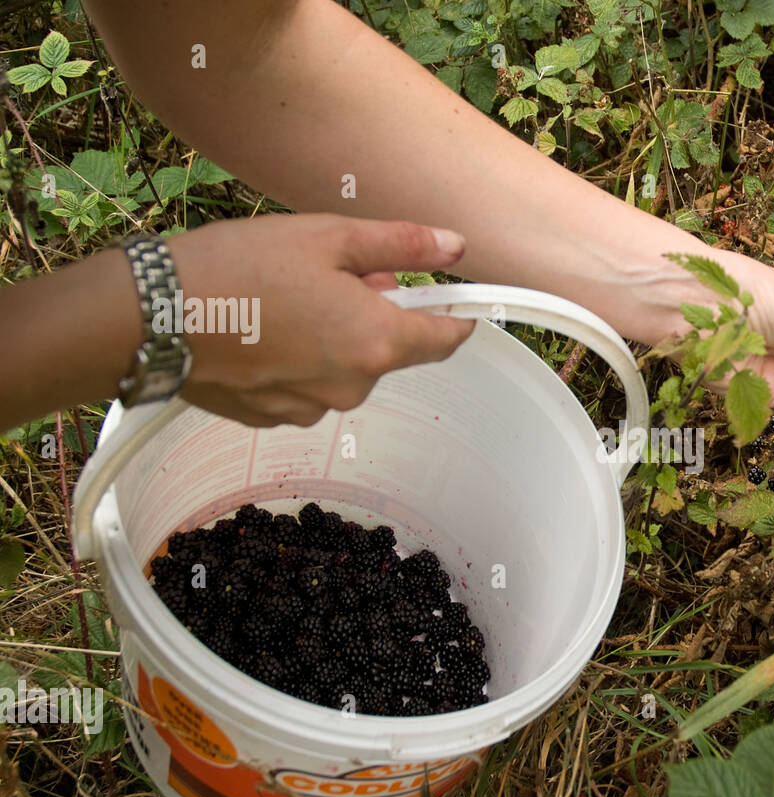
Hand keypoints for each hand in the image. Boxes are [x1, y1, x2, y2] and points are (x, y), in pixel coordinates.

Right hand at [169, 214, 474, 426]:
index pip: (445, 340)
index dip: (454, 316)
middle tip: (331, 274)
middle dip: (374, 314)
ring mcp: (314, 408)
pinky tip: (261, 330)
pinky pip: (307, 387)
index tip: (455, 300)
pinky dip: (297, 361)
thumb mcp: (330, 238)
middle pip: (388, 350)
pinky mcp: (276, 418)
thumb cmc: (240, 268)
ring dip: (333, 338)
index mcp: (378, 342)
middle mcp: (354, 386)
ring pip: (345, 369)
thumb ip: (402, 246)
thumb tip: (454, 246)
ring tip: (284, 300)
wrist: (155, 315)